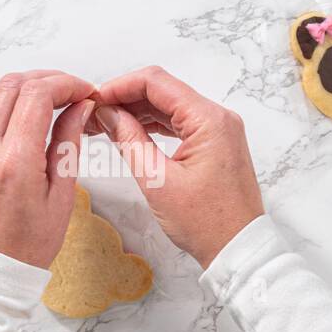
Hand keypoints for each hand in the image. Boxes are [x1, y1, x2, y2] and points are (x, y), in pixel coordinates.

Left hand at [0, 70, 95, 267]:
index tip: (83, 92)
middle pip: (12, 85)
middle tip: (70, 92)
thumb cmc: (25, 247)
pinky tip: (23, 116)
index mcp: (13, 162)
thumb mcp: (60, 197)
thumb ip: (68, 144)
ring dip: (22, 87)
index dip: (65, 84)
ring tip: (48, 100)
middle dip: (46, 79)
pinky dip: (2, 103)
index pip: (37, 95)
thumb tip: (79, 107)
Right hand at [93, 66, 263, 269]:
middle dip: (125, 98)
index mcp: (209, 120)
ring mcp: (219, 130)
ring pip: (170, 106)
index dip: (120, 86)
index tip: (95, 99)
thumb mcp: (157, 181)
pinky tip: (130, 132)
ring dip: (137, 111)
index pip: (156, 82)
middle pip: (163, 90)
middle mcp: (218, 117)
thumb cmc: (205, 223)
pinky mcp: (215, 143)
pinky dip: (154, 124)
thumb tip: (107, 114)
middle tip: (94, 113)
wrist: (237, 249)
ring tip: (105, 123)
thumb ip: (129, 140)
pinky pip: (180, 123)